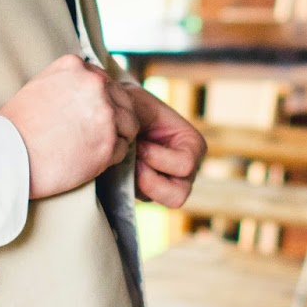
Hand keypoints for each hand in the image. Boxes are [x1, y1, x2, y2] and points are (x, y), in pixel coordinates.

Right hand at [0, 55, 138, 199]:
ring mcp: (105, 114)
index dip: (101, 101)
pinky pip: (122, 149)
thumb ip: (70, 81)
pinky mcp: (108, 144)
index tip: (87, 115)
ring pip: (129, 125)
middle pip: (123, 101)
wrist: (7, 156)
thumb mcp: (42, 85)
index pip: (105, 81)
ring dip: (115, 138)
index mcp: (77, 67)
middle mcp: (95, 85)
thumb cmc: (18, 126)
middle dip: (113, 118)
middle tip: (92, 135)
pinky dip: (109, 158)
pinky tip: (86, 159)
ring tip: (90, 147)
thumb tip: (95, 85)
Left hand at [128, 86, 205, 208]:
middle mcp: (187, 169)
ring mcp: (171, 183)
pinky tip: (123, 167)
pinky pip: (145, 200)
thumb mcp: (135, 104)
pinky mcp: (152, 192)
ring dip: (141, 184)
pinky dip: (131, 187)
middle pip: (178, 194)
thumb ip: (136, 119)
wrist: (114, 113)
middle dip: (149, 179)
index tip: (138, 143)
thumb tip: (132, 144)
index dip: (156, 157)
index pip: (185, 165)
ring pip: (164, 202)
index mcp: (193, 145)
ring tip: (128, 164)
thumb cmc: (128, 105)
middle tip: (132, 160)